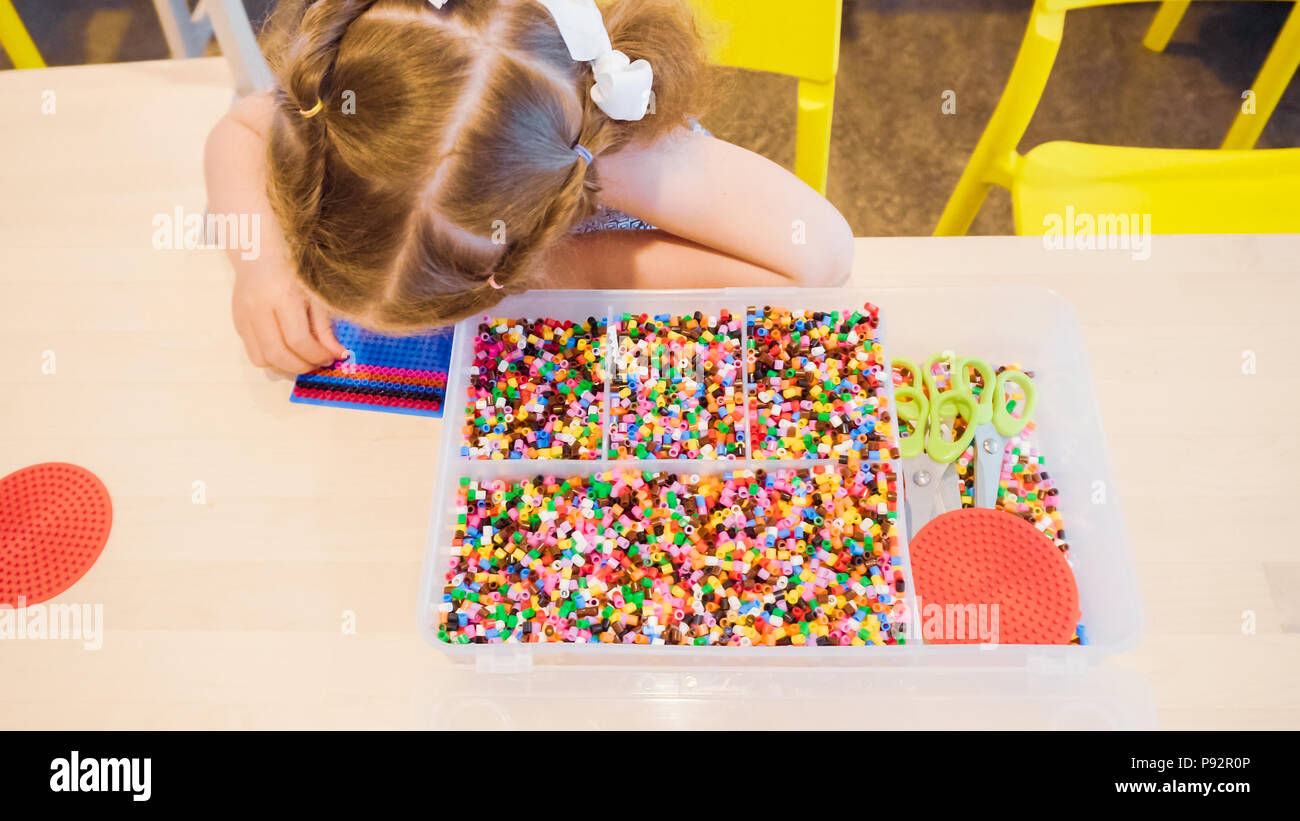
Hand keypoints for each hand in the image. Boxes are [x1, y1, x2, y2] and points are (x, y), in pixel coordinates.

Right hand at [231, 262, 346, 373]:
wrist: (259, 251)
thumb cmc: (292, 269)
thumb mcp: (315, 295)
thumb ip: (325, 328)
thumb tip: (338, 354)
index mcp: (280, 296)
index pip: (298, 340)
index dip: (317, 355)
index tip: (331, 358)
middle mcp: (257, 308)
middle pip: (278, 354)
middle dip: (302, 366)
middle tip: (318, 364)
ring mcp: (243, 316)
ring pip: (262, 359)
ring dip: (286, 366)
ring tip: (303, 358)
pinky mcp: (238, 323)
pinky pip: (254, 352)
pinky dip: (273, 358)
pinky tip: (288, 350)